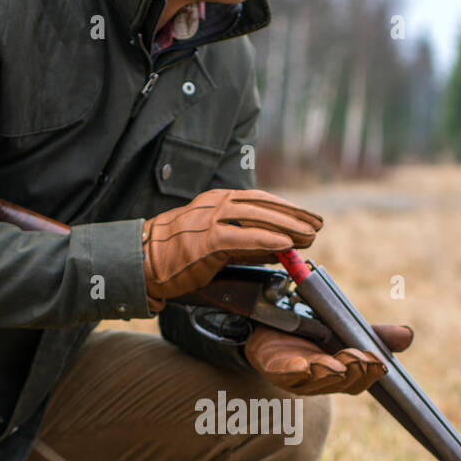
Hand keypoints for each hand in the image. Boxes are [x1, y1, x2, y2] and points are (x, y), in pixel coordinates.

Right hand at [142, 189, 322, 308]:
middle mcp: (217, 204)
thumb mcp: (216, 244)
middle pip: (264, 205)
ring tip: (310, 235)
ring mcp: (211, 219)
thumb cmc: (177, 254)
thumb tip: (279, 250)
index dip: (288, 209)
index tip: (310, 218)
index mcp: (218, 201)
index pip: (260, 200)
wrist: (142, 260)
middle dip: (294, 215)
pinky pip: (243, 237)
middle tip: (318, 225)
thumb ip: (246, 245)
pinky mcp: (206, 239)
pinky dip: (268, 240)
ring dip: (288, 226)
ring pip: (258, 218)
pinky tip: (286, 245)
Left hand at [246, 323, 413, 395]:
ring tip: (336, 363)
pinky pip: (284, 372)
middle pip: (339, 383)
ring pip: (314, 381)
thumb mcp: (346, 330)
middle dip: (350, 371)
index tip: (379, 363)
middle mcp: (319, 382)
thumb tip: (408, 336)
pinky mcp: (273, 367)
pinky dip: (294, 370)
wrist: (269, 324)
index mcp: (339, 376)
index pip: (359, 382)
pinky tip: (304, 365)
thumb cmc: (312, 333)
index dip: (369, 374)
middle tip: (360, 358)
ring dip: (326, 373)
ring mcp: (295, 378)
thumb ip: (376, 334)